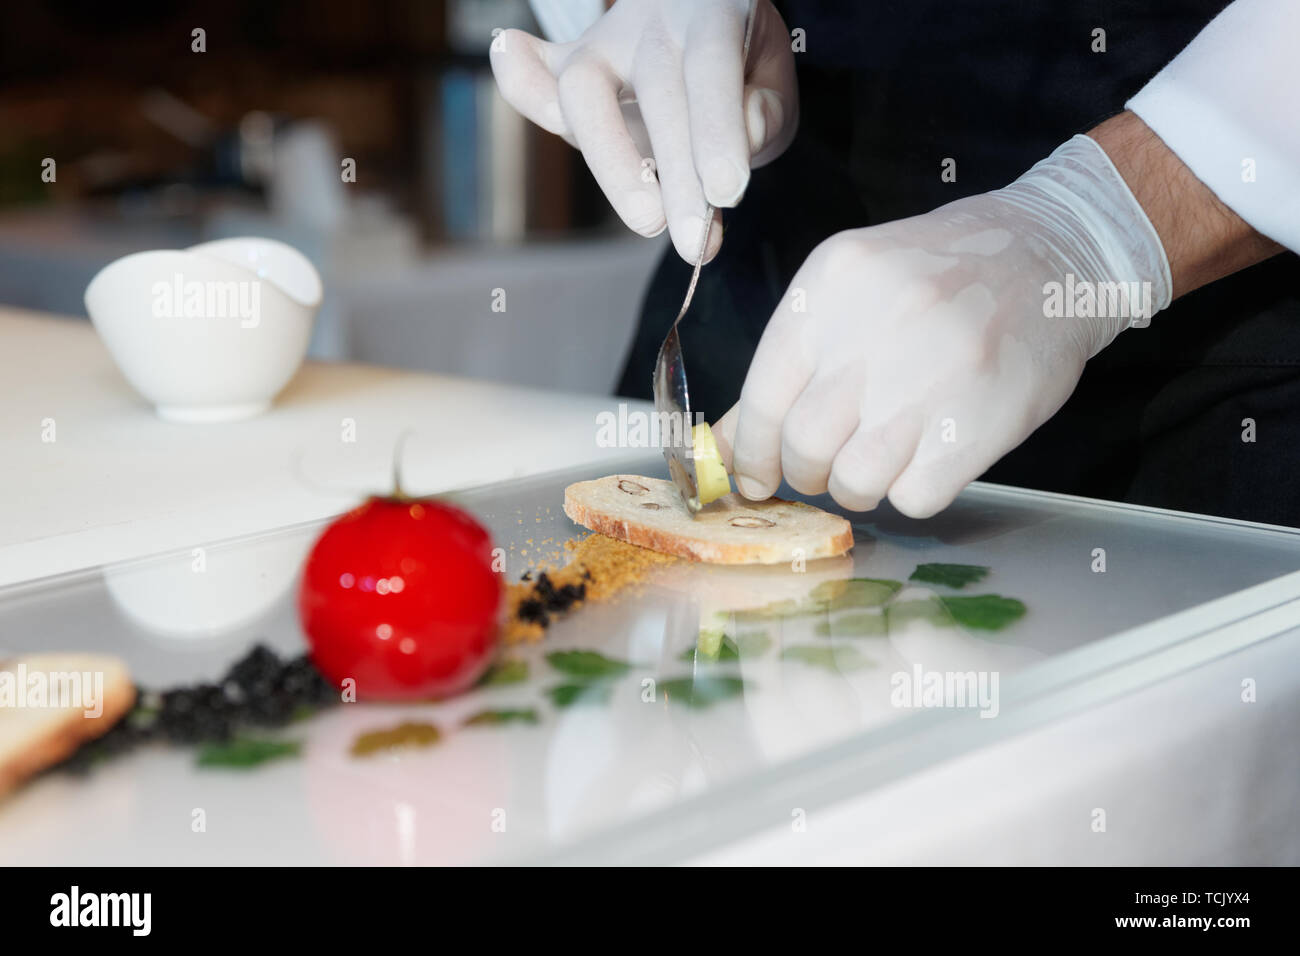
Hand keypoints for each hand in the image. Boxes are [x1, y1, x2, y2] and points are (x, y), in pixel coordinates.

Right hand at [490, 0, 797, 261]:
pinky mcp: (573, 64)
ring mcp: (606, 41)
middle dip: (676, 177)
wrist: (705, 22)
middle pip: (655, 94)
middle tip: (695, 242)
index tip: (727, 193)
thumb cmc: (742, 69)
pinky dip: (519, 77)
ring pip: (583, 90)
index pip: (711, 71)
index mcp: (714, 14)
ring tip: (645, 218)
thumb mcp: (774, 79)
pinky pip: (540, 72)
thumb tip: (745, 134)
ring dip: (610, 162)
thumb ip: (766, 109)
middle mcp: (654, 23)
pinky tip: (507, 54)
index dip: (718, 132)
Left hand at [714, 135, 1173, 517]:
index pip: (762, 396)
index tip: (752, 476)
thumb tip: (732, 440)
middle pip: (804, 444)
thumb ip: (794, 359)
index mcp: (830, 287)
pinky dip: (911, 492)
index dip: (749, 451)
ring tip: (878, 460)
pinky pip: (914, 497)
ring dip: (856, 487)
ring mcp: (929, 381)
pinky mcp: (979, 425)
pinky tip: (926, 458)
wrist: (1052, 253)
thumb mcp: (853, 288)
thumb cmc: (939, 275)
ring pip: (854, 481)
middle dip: (803, 472)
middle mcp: (873, 331)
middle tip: (821, 468)